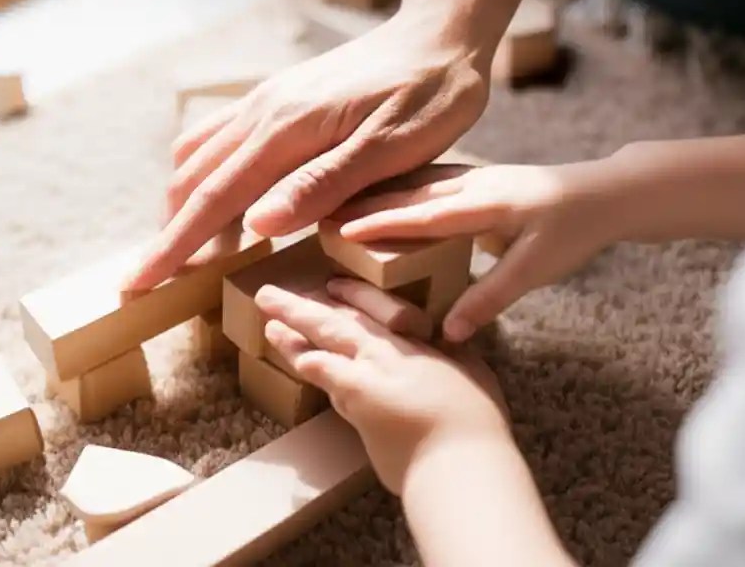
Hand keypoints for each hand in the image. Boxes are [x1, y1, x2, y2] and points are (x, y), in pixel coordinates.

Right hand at [123, 15, 488, 289]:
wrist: (440, 34)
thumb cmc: (429, 95)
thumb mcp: (390, 148)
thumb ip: (323, 186)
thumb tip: (258, 226)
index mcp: (286, 129)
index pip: (215, 198)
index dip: (175, 245)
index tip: (137, 282)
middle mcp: (263, 111)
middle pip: (192, 179)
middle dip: (167, 232)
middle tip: (146, 279)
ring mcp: (267, 100)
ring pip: (199, 156)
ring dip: (183, 203)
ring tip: (181, 248)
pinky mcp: (278, 97)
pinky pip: (219, 136)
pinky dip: (205, 174)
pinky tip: (219, 197)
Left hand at [256, 278, 510, 494]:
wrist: (461, 460)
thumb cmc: (476, 424)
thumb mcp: (474, 374)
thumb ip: (456, 355)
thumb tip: (449, 344)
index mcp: (420, 341)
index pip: (379, 309)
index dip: (352, 295)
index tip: (332, 284)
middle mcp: (391, 349)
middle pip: (340, 320)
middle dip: (303, 306)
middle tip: (271, 295)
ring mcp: (371, 371)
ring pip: (323, 342)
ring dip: (293, 332)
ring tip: (268, 321)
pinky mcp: (357, 396)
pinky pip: (324, 373)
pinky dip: (306, 362)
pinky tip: (291, 356)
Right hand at [332, 159, 622, 340]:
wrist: (608, 194)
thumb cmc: (574, 231)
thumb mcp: (535, 270)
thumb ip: (490, 299)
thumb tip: (446, 331)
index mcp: (484, 204)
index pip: (420, 214)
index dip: (378, 224)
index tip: (339, 231)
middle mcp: (474, 183)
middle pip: (409, 192)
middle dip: (365, 204)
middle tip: (322, 215)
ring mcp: (477, 175)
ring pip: (417, 182)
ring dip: (380, 193)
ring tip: (342, 204)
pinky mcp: (482, 178)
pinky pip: (432, 178)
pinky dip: (404, 186)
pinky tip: (388, 192)